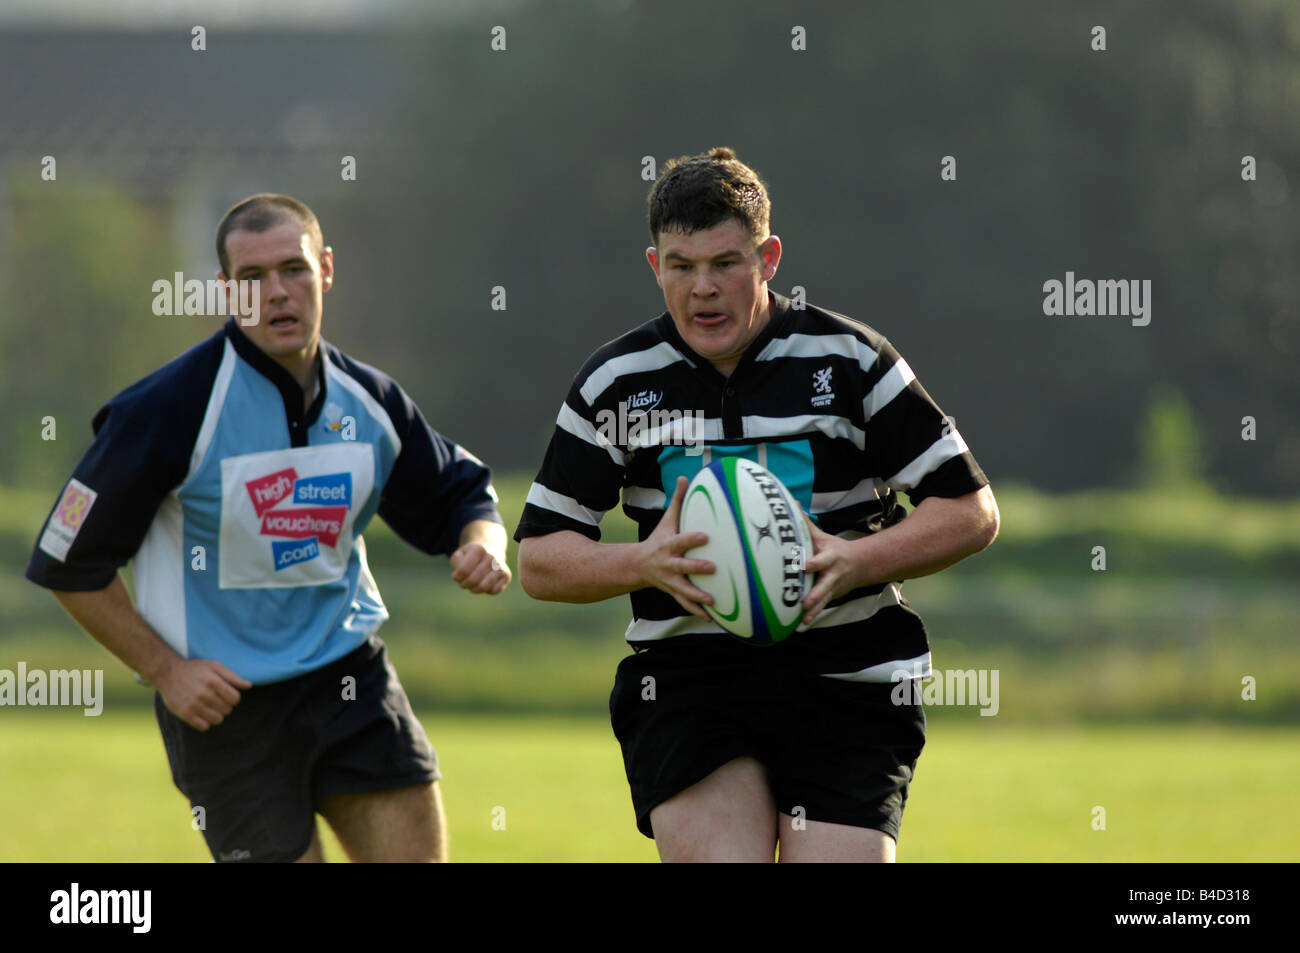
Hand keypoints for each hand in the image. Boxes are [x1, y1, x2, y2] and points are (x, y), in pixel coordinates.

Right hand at [156, 658, 251, 731]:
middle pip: (228, 710)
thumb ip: (233, 677)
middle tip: (217, 699)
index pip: (235, 699)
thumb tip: (249, 686)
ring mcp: (194, 705)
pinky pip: (204, 727)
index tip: (227, 694)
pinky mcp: (185, 714)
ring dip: (217, 715)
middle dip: (225, 705)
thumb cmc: (195, 669)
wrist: (168, 673)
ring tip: (210, 707)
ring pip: (218, 720)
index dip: (233, 698)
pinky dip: (206, 722)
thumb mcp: (214, 666)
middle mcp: (204, 694)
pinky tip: (202, 713)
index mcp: (213, 681)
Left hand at [451, 542, 511, 593]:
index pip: (463, 570)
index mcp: (479, 549)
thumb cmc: (470, 557)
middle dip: (465, 584)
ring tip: (472, 585)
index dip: (457, 577)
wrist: (489, 553)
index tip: (456, 575)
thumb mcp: (459, 556)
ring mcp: (501, 566)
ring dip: (474, 589)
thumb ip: (456, 562)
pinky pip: (494, 591)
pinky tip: (484, 584)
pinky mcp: (507, 576)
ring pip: (484, 587)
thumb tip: (461, 573)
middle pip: (473, 580)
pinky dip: (486, 591)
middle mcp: (492, 557)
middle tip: (464, 582)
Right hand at [636, 476, 714, 620]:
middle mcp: (668, 565)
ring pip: (683, 590)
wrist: (637, 566)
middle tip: (713, 568)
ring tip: (713, 601)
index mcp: (668, 546)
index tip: (706, 537)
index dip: (691, 539)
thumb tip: (685, 477)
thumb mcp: (666, 521)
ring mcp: (670, 581)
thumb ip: (677, 501)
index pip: (680, 541)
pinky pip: (685, 604)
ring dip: (697, 597)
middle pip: (682, 567)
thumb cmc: (658, 540)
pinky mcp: (673, 592)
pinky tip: (712, 618)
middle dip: (696, 569)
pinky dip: (697, 611)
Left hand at [799, 506, 868, 625]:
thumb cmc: (835, 548)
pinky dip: (812, 616)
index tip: (804, 566)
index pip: (822, 560)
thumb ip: (806, 524)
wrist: (861, 564)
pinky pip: (821, 608)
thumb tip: (792, 504)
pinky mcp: (832, 597)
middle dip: (815, 594)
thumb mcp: (823, 536)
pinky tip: (801, 626)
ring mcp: (834, 588)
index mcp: (831, 558)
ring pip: (824, 600)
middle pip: (825, 586)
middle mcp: (833, 575)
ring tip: (803, 620)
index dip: (814, 562)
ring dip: (814, 611)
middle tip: (804, 602)